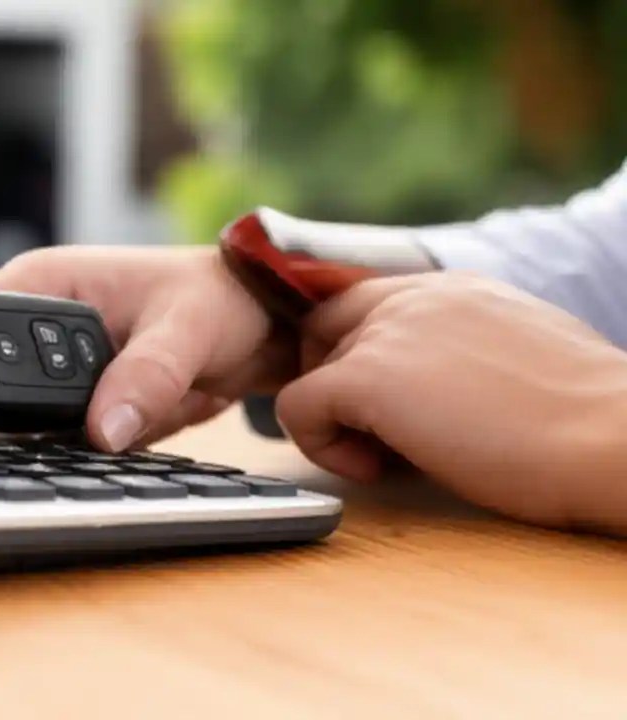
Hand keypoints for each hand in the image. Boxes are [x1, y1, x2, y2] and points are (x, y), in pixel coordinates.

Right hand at [0, 246, 294, 449]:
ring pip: (30, 417)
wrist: (266, 325)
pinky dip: (101, 441)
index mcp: (44, 282)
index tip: (4, 399)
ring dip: (74, 431)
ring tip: (139, 410)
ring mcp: (62, 365)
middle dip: (39, 410)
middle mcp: (42, 322)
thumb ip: (147, 375)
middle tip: (99, 411)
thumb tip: (104, 429)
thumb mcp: (187, 329)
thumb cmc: (225, 296)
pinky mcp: (84, 399)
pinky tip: (143, 421)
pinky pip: (69, 434)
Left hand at [279, 273, 626, 532]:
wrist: (611, 439)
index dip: (356, 356)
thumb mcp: (513, 361)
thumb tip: (422, 394)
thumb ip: (459, 355)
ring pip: (308, 367)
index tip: (388, 408)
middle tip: (378, 434)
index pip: (363, 303)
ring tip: (393, 457)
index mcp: (454, 289)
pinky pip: (298, 406)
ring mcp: (388, 331)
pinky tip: (377, 469)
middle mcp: (415, 296)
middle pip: (322, 327)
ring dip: (336, 417)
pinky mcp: (368, 377)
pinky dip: (321, 446)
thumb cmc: (581, 422)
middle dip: (333, 380)